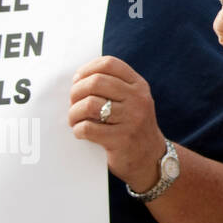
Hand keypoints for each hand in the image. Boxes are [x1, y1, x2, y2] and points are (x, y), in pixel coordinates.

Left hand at [69, 55, 166, 190]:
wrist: (150, 158)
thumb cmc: (132, 126)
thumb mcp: (132, 101)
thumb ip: (113, 87)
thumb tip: (78, 79)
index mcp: (139, 86)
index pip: (109, 64)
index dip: (87, 69)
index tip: (78, 80)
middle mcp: (138, 99)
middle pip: (96, 82)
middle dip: (76, 92)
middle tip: (73, 103)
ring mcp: (131, 119)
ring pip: (89, 104)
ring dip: (74, 113)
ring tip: (75, 120)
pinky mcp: (121, 139)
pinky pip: (88, 128)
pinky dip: (78, 130)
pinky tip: (81, 133)